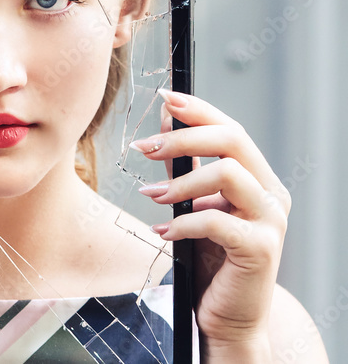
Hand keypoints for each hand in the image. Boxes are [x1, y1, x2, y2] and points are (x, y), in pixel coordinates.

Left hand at [131, 89, 290, 354]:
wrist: (228, 316)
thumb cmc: (210, 259)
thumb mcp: (192, 205)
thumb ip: (184, 168)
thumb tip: (164, 123)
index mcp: (257, 179)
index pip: (232, 129)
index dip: (199, 110)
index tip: (165, 98)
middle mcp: (271, 195)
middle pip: (234, 141)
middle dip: (184, 137)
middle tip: (144, 147)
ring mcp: (270, 221)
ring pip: (228, 174)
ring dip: (181, 182)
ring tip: (150, 197)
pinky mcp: (261, 250)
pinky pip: (217, 222)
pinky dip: (183, 222)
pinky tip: (163, 232)